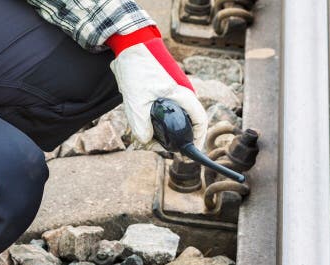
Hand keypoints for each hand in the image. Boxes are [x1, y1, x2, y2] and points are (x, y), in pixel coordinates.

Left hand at [108, 26, 207, 147]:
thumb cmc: (137, 70)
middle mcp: (181, 96)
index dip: (199, 138)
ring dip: (160, 131)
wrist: (129, 48)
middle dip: (172, 139)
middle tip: (155, 145)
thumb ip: (141, 126)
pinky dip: (154, 123)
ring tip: (144, 136)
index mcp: (183, 95)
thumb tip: (146, 141)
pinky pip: (162, 115)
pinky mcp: (160, 96)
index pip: (200, 120)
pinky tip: (141, 124)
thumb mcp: (136, 102)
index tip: (190, 152)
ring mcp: (171, 96)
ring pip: (171, 121)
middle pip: (185, 124)